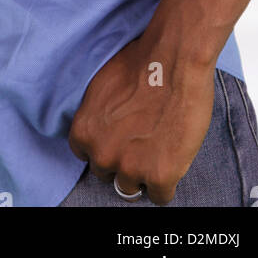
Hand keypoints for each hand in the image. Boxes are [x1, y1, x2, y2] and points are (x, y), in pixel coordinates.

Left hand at [68, 32, 215, 203]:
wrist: (172, 61)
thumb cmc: (139, 65)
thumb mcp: (102, 88)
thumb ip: (98, 116)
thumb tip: (103, 128)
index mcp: (84, 131)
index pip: (85, 154)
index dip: (104, 146)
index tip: (118, 140)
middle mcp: (102, 154)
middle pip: (106, 173)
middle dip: (121, 161)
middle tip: (140, 144)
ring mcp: (131, 168)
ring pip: (130, 188)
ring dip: (142, 174)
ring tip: (157, 153)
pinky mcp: (160, 176)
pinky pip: (160, 196)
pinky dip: (167, 183)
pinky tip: (173, 163)